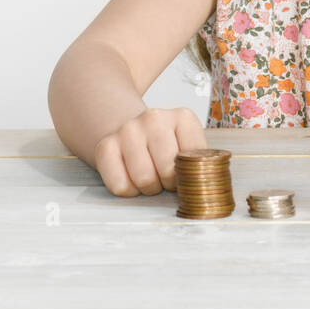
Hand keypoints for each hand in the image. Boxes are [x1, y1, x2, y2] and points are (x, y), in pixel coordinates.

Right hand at [92, 107, 206, 196]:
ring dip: (148, 188)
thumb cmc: (165, 144)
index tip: (185, 175)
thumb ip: (199, 162)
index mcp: (183, 117)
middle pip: (167, 170)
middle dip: (168, 184)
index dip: (190, 176)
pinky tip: (132, 179)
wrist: (130, 129)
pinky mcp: (105, 146)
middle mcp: (154, 118)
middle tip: (166, 180)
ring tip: (151, 179)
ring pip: (144, 180)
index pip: (194, 159)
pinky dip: (128, 191)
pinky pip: (120, 186)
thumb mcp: (188, 145)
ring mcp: (128, 130)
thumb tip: (204, 187)